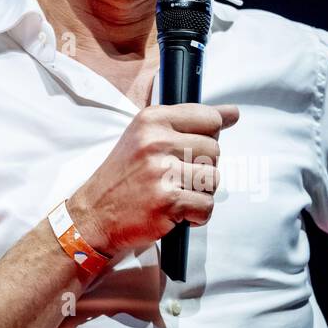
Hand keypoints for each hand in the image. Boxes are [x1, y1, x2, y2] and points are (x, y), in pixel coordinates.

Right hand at [70, 103, 239, 258]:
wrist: (94, 213)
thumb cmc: (125, 174)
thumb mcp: (148, 135)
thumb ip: (190, 121)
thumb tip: (233, 112)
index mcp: (152, 119)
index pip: (209, 118)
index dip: (207, 137)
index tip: (191, 150)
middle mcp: (156, 141)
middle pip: (215, 150)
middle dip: (202, 167)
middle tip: (175, 176)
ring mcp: (161, 171)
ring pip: (214, 179)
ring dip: (200, 192)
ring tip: (174, 193)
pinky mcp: (168, 200)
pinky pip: (207, 206)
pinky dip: (196, 215)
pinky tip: (175, 211)